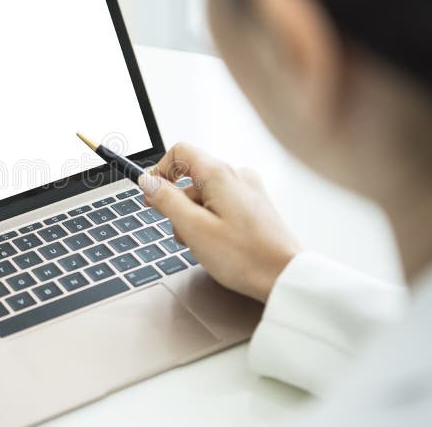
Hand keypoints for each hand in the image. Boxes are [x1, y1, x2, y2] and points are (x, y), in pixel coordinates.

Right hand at [138, 142, 298, 302]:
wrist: (284, 278)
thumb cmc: (245, 257)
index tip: (152, 195)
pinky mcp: (254, 206)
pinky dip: (210, 220)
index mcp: (220, 175)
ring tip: (201, 244)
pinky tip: (215, 244)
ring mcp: (248, 191)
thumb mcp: (193, 228)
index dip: (160, 171)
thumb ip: (166, 201)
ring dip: (193, 216)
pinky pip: (221, 204)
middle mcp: (237, 176)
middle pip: (192, 176)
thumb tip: (148, 182)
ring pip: (205, 194)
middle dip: (177, 203)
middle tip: (177, 230)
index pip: (180, 152)